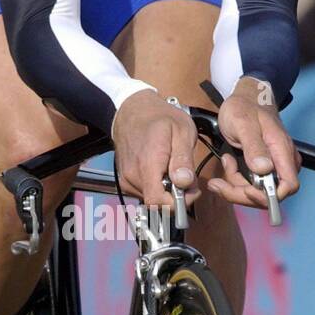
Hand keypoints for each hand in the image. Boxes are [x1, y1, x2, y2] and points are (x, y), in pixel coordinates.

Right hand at [111, 89, 200, 211]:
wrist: (131, 110)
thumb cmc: (159, 117)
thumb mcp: (181, 131)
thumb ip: (183, 159)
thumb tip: (184, 182)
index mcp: (148, 164)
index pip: (158, 202)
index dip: (178, 203)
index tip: (190, 190)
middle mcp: (133, 176)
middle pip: (158, 203)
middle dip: (177, 195)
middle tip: (186, 175)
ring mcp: (127, 180)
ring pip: (152, 199)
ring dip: (167, 191)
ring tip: (173, 168)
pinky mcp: (125, 181)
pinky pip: (145, 193)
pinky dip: (157, 186)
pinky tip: (162, 170)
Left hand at [208, 77, 300, 209]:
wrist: (247, 96)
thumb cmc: (245, 106)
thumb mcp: (243, 123)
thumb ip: (254, 146)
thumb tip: (263, 169)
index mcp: (282, 151)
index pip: (288, 186)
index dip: (267, 196)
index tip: (245, 189)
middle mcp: (282, 161)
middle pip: (269, 194)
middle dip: (242, 193)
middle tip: (220, 183)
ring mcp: (274, 165)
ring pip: (258, 192)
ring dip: (236, 185)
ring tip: (225, 164)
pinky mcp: (264, 167)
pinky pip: (252, 184)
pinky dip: (236, 180)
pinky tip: (228, 163)